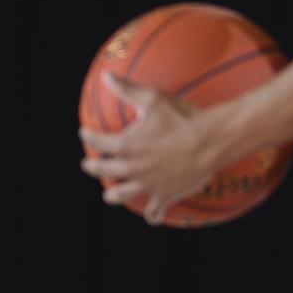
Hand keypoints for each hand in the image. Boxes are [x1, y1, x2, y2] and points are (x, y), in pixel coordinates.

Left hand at [79, 73, 221, 225]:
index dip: (89, 137)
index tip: (84, 133)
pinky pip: (154, 211)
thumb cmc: (181, 117)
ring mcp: (146, 184)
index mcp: (125, 145)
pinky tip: (151, 217)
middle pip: (104, 171)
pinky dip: (152, 215)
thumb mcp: (153, 99)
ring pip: (121, 195)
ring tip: (110, 195)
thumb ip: (127, 89)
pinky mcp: (163, 196)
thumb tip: (105, 75)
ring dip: (113, 195)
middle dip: (93, 167)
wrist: (208, 141)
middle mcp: (131, 167)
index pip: (98, 142)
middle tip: (89, 165)